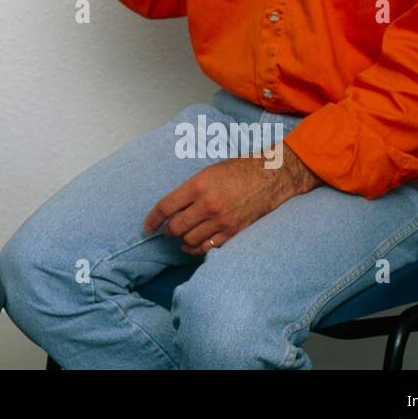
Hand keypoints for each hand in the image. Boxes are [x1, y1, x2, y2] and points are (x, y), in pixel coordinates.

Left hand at [142, 150, 321, 255]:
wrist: (270, 176)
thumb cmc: (238, 170)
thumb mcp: (208, 172)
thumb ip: (190, 190)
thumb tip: (172, 207)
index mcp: (198, 185)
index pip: (166, 207)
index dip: (152, 219)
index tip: (147, 227)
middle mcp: (208, 205)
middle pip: (176, 227)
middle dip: (167, 232)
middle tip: (165, 231)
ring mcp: (221, 220)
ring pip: (190, 240)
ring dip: (181, 241)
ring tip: (179, 238)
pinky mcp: (233, 232)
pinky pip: (208, 247)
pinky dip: (197, 249)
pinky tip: (193, 246)